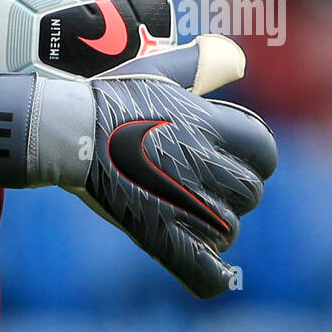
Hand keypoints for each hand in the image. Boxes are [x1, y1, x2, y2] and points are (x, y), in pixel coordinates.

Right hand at [71, 39, 277, 296]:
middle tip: (198, 181)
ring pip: (229, 230)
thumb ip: (200, 63)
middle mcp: (205, 166)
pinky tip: (204, 265)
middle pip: (251, 192)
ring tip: (184, 211)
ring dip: (214, 225)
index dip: (252, 155)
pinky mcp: (159, 237)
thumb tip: (234, 58)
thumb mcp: (157, 70)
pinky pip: (205, 273)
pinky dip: (210, 273)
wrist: (66, 132)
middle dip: (232, 189)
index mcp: (209, 125)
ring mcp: (185, 205)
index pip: (264, 150)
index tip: (229, 155)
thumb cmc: (109, 98)